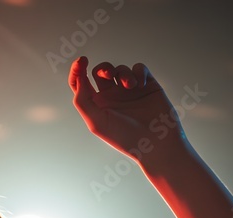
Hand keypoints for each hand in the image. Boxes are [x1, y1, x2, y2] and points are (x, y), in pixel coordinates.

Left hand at [69, 56, 187, 163]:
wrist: (155, 142)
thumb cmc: (124, 137)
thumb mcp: (96, 122)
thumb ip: (82, 101)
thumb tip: (79, 79)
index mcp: (97, 106)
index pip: (81, 84)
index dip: (78, 70)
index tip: (82, 61)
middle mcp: (111, 97)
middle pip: (101, 72)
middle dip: (103, 68)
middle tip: (108, 75)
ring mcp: (129, 91)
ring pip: (120, 70)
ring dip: (123, 73)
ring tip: (130, 86)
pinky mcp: (147, 86)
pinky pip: (139, 68)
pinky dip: (138, 72)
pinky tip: (140, 84)